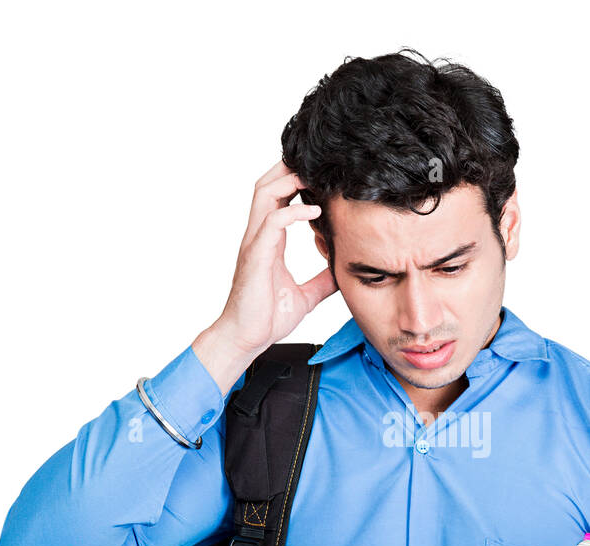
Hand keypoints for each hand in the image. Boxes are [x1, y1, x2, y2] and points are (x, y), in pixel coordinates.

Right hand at [194, 160, 337, 377]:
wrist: (246, 339)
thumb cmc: (266, 318)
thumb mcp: (305, 296)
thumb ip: (322, 280)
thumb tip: (342, 272)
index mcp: (268, 242)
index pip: (277, 200)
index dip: (294, 183)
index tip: (319, 177)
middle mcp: (258, 237)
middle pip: (266, 186)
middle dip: (288, 169)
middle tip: (316, 162)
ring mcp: (254, 244)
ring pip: (265, 195)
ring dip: (289, 181)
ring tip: (314, 177)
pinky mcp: (256, 256)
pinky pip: (273, 223)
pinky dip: (294, 212)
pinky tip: (314, 212)